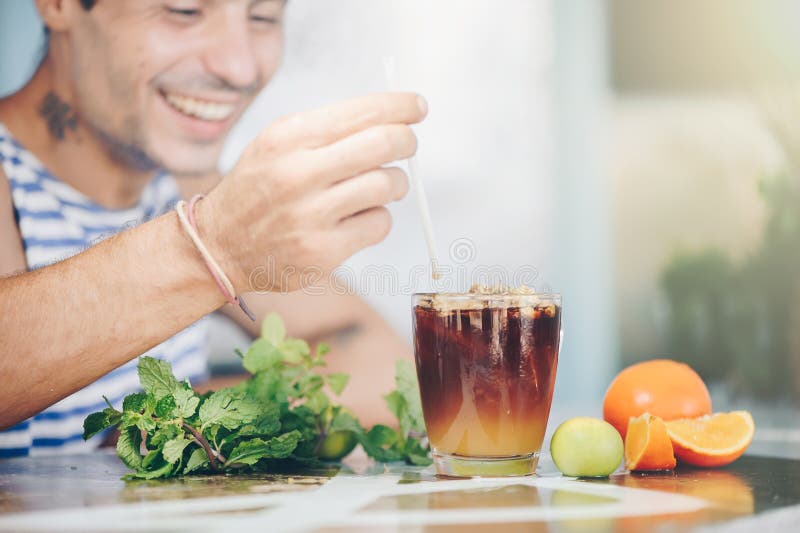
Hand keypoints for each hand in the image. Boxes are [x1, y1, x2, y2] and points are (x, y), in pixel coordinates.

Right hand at [197, 92, 426, 291]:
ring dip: (395, 183)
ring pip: (387, 185)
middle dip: (407, 141)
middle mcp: (298, 173)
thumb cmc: (258, 189)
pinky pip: (379, 224)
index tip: (418, 107)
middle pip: (384, 144)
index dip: (400, 107)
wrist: (219, 245)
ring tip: (380, 186)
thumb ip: (327, 130)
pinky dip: (378, 218)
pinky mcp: (323, 251)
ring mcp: (311, 215)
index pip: (362, 112)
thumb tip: (390, 119)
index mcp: (288, 138)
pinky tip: (358, 217)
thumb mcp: (276, 144)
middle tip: (408, 144)